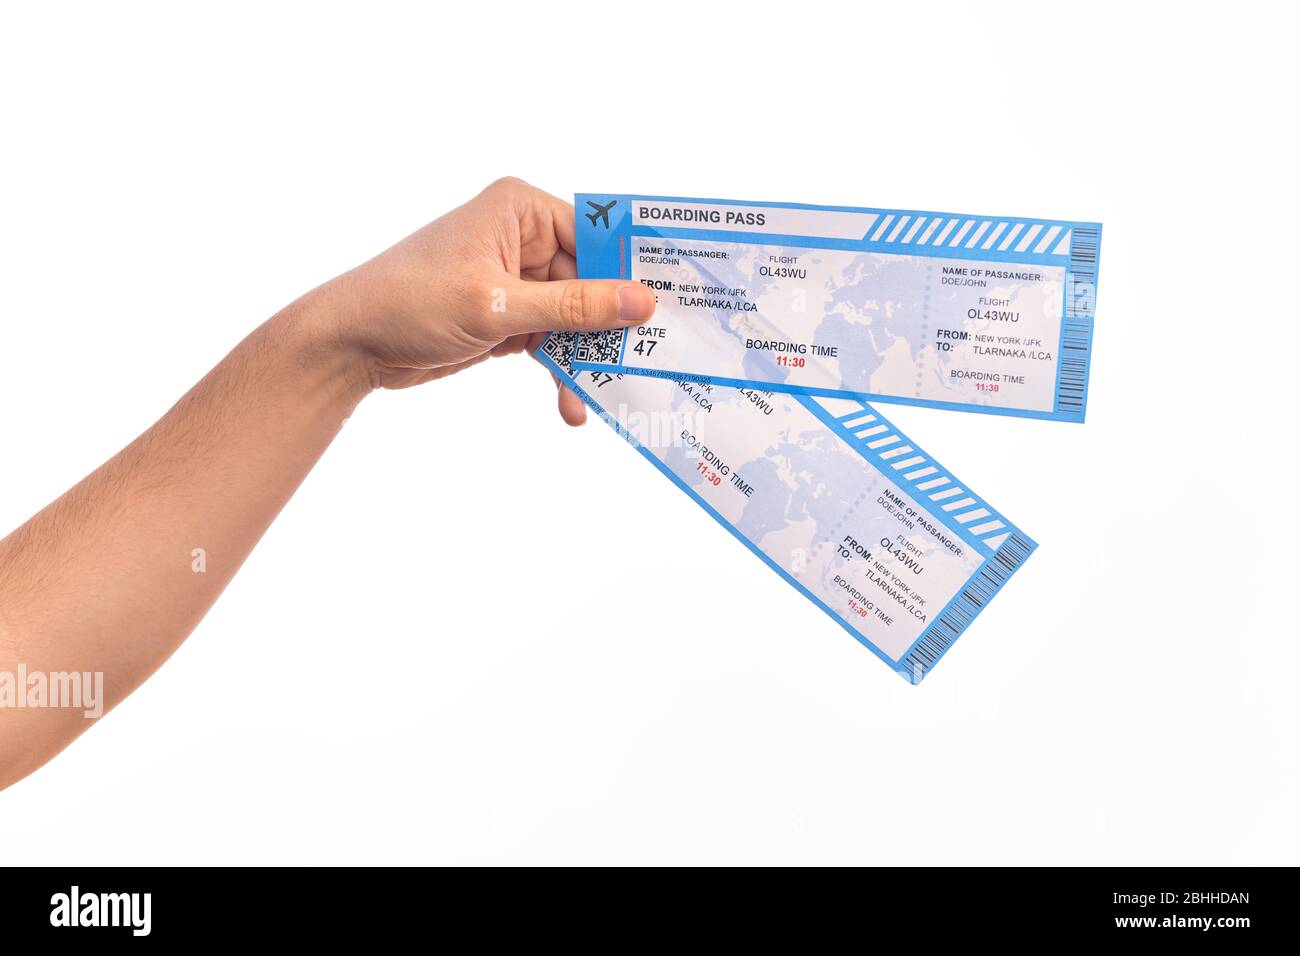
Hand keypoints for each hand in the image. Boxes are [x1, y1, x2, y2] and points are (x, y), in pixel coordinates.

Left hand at [318, 177, 654, 424]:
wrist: (350, 344)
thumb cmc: (410, 302)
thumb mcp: (499, 306)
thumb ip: (574, 307)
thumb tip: (642, 303)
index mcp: (520, 210)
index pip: (598, 233)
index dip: (634, 269)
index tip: (673, 304)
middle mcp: (522, 238)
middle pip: (593, 281)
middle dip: (612, 326)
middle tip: (647, 362)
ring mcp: (516, 281)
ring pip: (576, 318)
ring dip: (588, 358)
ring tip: (606, 392)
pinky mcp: (507, 317)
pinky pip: (552, 342)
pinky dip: (562, 370)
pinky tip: (572, 404)